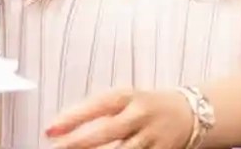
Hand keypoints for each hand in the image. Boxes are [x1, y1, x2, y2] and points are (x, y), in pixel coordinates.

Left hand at [46, 88, 196, 148]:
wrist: (189, 113)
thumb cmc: (145, 106)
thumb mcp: (124, 99)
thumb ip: (96, 111)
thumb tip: (61, 129)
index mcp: (127, 96)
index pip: (96, 105)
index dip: (72, 118)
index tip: (50, 130)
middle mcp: (140, 114)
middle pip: (106, 131)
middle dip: (78, 143)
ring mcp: (152, 136)